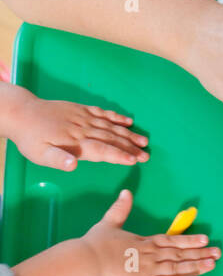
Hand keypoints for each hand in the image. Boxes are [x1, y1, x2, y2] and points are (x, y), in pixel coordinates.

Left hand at [3, 85, 148, 168]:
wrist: (22, 113)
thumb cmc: (30, 139)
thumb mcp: (38, 154)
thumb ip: (58, 160)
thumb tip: (75, 165)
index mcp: (74, 142)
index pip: (101, 149)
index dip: (119, 155)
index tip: (134, 160)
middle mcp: (83, 129)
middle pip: (111, 138)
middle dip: (130, 147)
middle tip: (146, 155)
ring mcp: (83, 117)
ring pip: (110, 126)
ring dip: (128, 134)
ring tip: (144, 141)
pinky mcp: (81, 109)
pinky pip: (102, 113)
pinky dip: (116, 117)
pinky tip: (128, 121)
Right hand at [81, 190, 220, 275]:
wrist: (85, 264)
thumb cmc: (94, 246)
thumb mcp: (108, 224)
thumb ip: (120, 210)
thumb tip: (126, 192)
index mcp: (144, 242)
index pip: (172, 241)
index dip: (189, 241)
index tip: (205, 240)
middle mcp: (151, 256)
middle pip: (179, 255)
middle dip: (199, 254)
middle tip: (218, 254)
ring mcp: (149, 272)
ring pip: (177, 268)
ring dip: (196, 266)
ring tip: (212, 265)